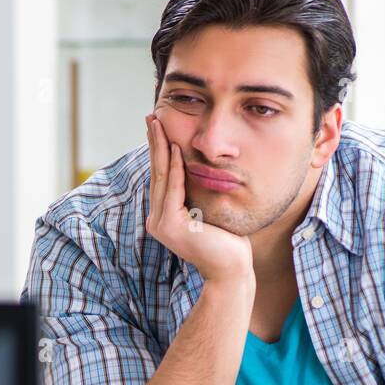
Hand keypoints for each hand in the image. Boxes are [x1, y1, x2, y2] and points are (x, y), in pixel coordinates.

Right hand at [145, 113, 254, 285]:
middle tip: (152, 116)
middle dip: (154, 142)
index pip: (161, 177)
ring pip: (162, 178)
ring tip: (158, 124)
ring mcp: (160, 224)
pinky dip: (175, 168)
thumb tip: (199, 167)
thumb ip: (197, 192)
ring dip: (160, 148)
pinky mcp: (170, 226)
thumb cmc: (227, 240)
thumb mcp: (208, 208)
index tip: (158, 126)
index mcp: (164, 215)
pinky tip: (174, 147)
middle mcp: (157, 220)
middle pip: (157, 173)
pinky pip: (173, 190)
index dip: (158, 150)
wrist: (232, 268)